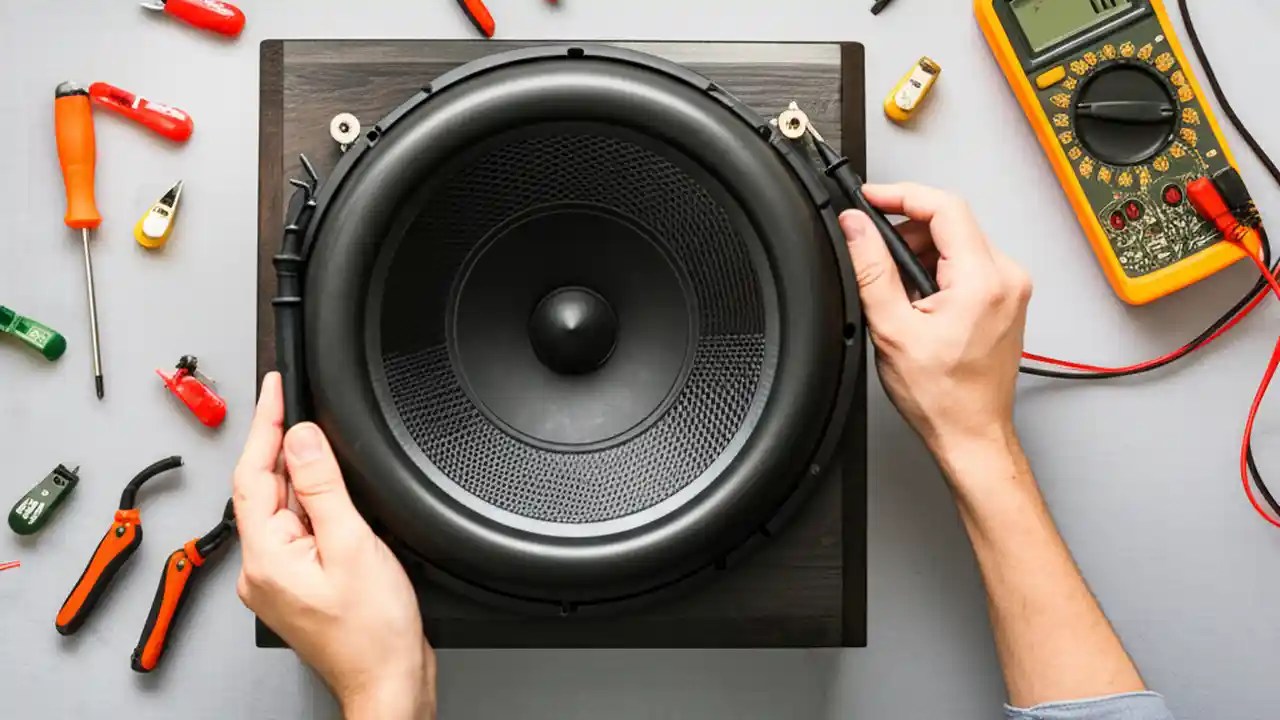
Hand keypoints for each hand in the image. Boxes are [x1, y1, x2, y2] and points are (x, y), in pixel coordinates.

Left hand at [233, 373, 435, 719]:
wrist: (388, 680)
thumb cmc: (373, 632)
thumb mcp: (353, 545)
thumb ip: (323, 487)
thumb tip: (302, 439)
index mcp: (266, 557)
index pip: (252, 472)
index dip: (264, 424)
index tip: (274, 387)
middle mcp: (262, 568)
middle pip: (263, 488)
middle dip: (281, 444)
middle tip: (298, 403)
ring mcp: (278, 578)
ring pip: (282, 508)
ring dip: (300, 475)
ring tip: (324, 448)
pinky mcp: (298, 584)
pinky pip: (296, 530)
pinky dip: (312, 504)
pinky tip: (334, 497)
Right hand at [840, 183, 1032, 466]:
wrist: (971, 432)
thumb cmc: (942, 396)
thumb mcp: (892, 328)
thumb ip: (871, 269)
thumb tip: (855, 228)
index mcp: (981, 280)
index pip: (944, 206)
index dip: (901, 195)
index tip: (872, 198)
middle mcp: (1006, 278)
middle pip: (951, 221)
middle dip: (907, 229)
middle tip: (875, 253)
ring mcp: (1011, 288)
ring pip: (959, 241)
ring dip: (921, 251)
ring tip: (897, 289)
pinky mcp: (1007, 298)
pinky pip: (970, 263)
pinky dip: (939, 268)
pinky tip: (919, 298)